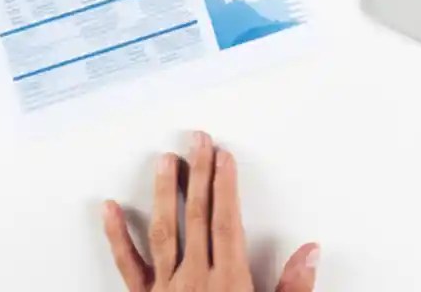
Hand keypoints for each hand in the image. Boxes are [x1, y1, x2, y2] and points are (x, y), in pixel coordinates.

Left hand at [102, 132, 319, 291]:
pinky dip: (117, 236)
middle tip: (199, 142)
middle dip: (199, 176)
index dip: (226, 187)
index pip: (227, 223)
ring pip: (163, 233)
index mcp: (229, 284)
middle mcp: (194, 282)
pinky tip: (110, 210)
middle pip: (197, 217)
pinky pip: (128, 266)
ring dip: (163, 194)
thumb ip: (293, 289)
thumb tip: (310, 252)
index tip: (225, 159)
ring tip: (164, 161)